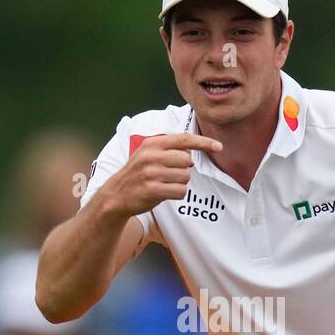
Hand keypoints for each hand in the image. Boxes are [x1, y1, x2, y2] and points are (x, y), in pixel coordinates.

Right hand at [96, 133, 222, 217]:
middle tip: (169, 175)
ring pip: (185, 177)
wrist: (116, 195)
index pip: (184, 139)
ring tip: (164, 184)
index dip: (203, 142)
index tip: (218, 146)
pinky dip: (177, 194)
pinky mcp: (152, 190)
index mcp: (152, 143)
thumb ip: (169, 150)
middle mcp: (151, 156)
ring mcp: (151, 173)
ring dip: (179, 183)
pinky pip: (180, 191)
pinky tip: (165, 193)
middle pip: (187, 161)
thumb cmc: (138, 174)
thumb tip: (192, 156)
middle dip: (184, 170)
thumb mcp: (148, 154)